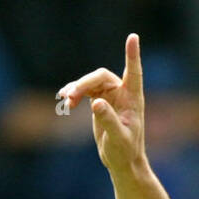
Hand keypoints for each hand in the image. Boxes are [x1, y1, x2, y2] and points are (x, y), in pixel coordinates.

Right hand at [57, 32, 145, 177]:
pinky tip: (64, 101)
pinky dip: (74, 94)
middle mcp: (122, 93)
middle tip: (71, 96)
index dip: (132, 55)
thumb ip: (108, 120)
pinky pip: (84, 91)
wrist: (122, 161)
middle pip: (101, 76)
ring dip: (76, 89)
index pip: (134, 72)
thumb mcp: (118, 138)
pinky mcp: (99, 101)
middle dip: (84, 83)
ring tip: (66, 101)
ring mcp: (110, 95)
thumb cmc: (125, 152)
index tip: (133, 37)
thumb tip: (96, 103)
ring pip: (90, 82)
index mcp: (133, 99)